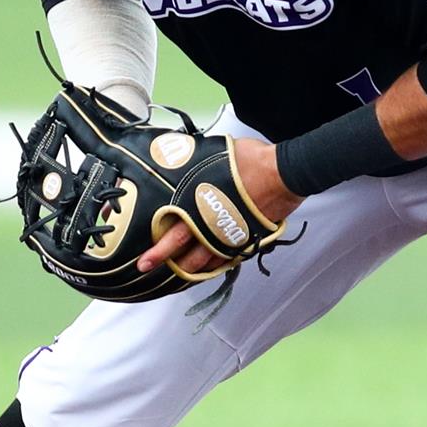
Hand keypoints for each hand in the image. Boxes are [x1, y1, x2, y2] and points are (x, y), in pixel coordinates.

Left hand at [133, 139, 303, 274]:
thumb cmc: (251, 162)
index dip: (158, 249)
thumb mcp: (215, 154)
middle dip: (168, 263)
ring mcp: (232, 235)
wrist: (282, 174)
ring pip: (208, 260)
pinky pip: (230, 257)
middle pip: (188, 252)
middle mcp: (214, 225)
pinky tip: (211, 268)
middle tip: (152, 271)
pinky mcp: (248, 239)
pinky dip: (218, 265)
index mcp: (201, 205)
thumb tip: (179, 151)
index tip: (144, 260)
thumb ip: (195, 160)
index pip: (174, 232)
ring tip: (179, 275)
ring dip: (193, 269)